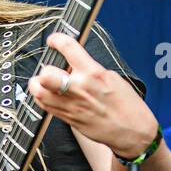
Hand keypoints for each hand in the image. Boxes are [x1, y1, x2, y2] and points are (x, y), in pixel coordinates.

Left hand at [28, 33, 158, 158]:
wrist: (132, 131)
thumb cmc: (126, 105)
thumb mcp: (112, 77)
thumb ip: (89, 69)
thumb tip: (73, 64)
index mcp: (93, 73)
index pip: (68, 48)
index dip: (57, 40)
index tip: (54, 40)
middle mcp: (79, 88)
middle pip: (46, 74)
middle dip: (46, 69)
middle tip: (51, 70)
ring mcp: (70, 105)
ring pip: (39, 92)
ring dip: (38, 85)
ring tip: (44, 83)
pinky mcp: (67, 118)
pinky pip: (44, 106)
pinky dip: (42, 98)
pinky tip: (49, 95)